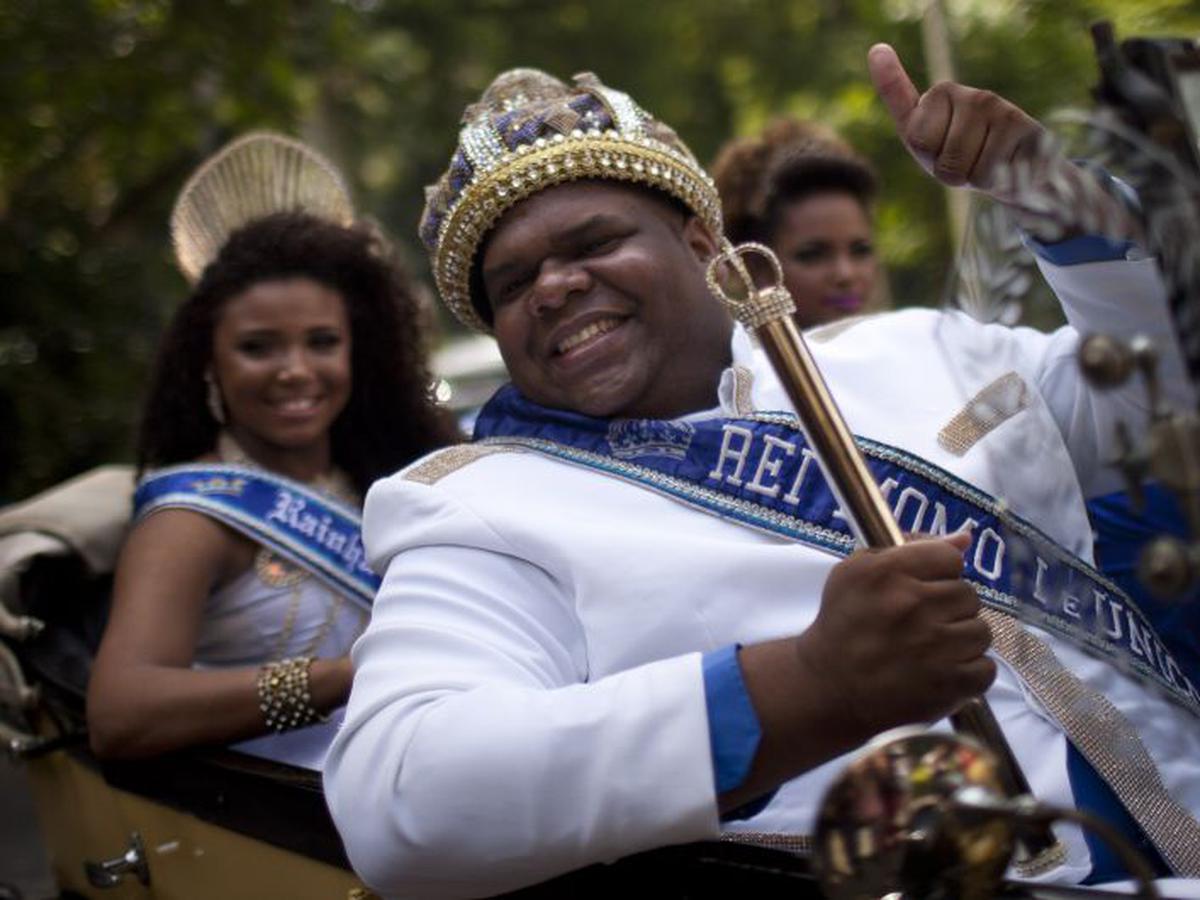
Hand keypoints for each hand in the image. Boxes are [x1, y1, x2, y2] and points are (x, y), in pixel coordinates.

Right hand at [795, 532, 996, 738]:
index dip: (939, 574)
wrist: (829, 686)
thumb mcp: (856, 572)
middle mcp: (913, 605)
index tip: (924, 589)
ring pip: (981, 630)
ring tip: (932, 649)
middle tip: (922, 624)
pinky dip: (968, 672)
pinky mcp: (949, 684)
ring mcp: (935, 647)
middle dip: (949, 608)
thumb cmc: (843, 624)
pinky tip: (942, 671)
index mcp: (888, 573)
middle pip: (968, 594)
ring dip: (961, 640)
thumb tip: (965, 538)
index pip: (949, 558)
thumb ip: (909, 547)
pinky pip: (986, 667)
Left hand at [868, 43, 1045, 199]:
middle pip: (945, 163)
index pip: (919, 140)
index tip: (940, 145)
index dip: (930, 157)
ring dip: (976, 180)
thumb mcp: (922, 134)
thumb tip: (876, 49)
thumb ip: (896, 97)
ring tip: (987, 163)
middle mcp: (974, 96)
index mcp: (941, 93)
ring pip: (971, 172)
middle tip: (967, 161)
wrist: (1017, 170)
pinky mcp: (1026, 132)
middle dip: (953, 174)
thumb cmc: (959, 154)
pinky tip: (1009, 165)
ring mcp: (1002, 111)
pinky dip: (999, 182)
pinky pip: (995, 176)